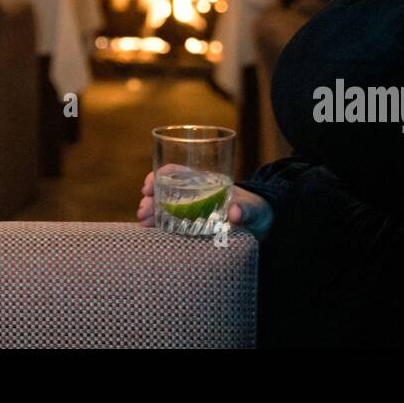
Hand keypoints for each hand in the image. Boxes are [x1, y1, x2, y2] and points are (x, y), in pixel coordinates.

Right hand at [137, 171, 273, 241]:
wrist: (261, 225)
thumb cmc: (256, 210)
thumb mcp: (254, 208)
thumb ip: (245, 210)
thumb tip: (235, 213)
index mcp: (206, 182)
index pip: (177, 172)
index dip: (160, 176)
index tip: (148, 187)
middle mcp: (195, 193)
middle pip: (166, 190)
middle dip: (151, 198)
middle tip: (142, 211)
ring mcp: (193, 210)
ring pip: (166, 206)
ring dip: (152, 212)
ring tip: (143, 222)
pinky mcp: (194, 226)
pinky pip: (172, 222)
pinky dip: (160, 225)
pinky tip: (151, 230)